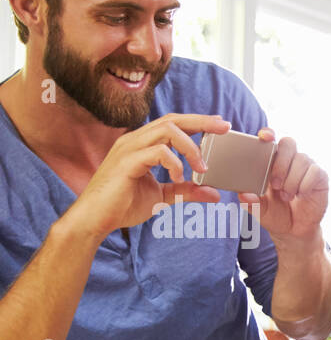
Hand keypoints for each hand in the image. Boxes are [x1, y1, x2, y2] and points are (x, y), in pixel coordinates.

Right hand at [67, 112, 229, 236]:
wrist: (96, 219)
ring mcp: (130, 148)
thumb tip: (213, 192)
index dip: (197, 122)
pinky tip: (178, 178)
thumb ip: (186, 191)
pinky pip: (158, 151)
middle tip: (224, 128)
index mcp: (143, 145)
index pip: (173, 124)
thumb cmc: (123, 205)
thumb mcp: (162, 196)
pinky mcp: (127, 161)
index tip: (220, 125)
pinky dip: (175, 163)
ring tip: (201, 168)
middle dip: (201, 122)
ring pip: (167, 130)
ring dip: (190, 147)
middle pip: (172, 120)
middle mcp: (135, 140)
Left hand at [238, 128, 328, 244]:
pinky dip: (305, 185)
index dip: (268, 133)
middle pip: (289, 143)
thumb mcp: (259, 210)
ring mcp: (306, 167)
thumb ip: (250, 202)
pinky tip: (301, 195)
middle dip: (281, 163)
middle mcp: (290, 160)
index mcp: (271, 162)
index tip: (265, 137)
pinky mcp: (320, 177)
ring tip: (287, 196)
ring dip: (292, 180)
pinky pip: (315, 172)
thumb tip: (244, 195)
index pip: (271, 139)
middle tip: (275, 184)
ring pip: (302, 159)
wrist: (294, 231)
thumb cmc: (275, 215)